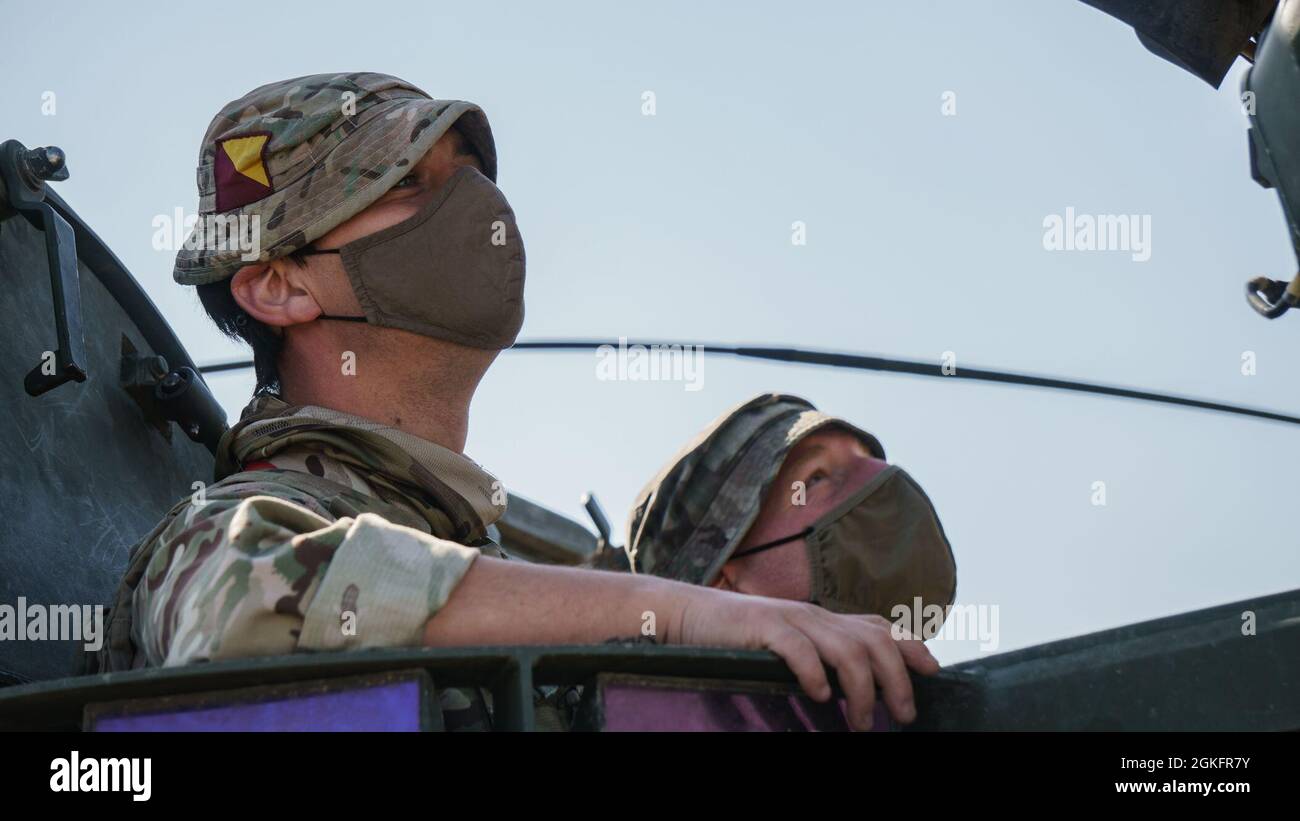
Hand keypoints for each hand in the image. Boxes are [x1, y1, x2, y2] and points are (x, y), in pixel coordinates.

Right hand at [673, 589, 939, 730]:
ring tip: (863, 721)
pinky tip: (819, 695)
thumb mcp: (788, 644)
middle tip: (904, 714)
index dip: (911, 645)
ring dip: (862, 689)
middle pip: (874, 641)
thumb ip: (819, 656)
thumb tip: (850, 688)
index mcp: (823, 619)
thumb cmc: (737, 639)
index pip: (879, 626)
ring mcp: (790, 618)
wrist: (687, 615)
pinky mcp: (763, 626)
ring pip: (846, 648)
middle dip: (897, 678)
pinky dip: (814, 672)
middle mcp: (815, 615)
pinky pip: (798, 647)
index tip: (933, 671)